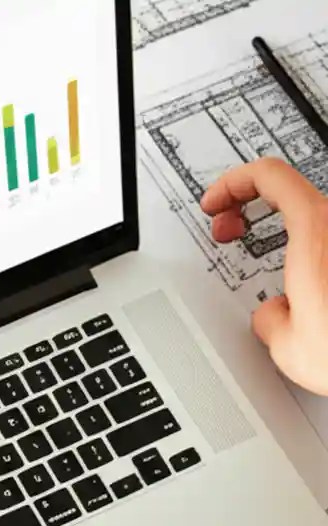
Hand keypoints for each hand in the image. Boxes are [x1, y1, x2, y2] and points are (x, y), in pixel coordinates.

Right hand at [201, 158, 327, 395]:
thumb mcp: (286, 341)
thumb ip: (269, 313)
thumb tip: (275, 314)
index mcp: (317, 234)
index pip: (268, 174)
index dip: (232, 183)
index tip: (217, 203)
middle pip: (290, 189)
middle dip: (248, 205)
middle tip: (230, 229)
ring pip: (314, 219)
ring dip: (281, 233)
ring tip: (266, 260)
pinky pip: (327, 244)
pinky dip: (309, 254)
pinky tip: (304, 285)